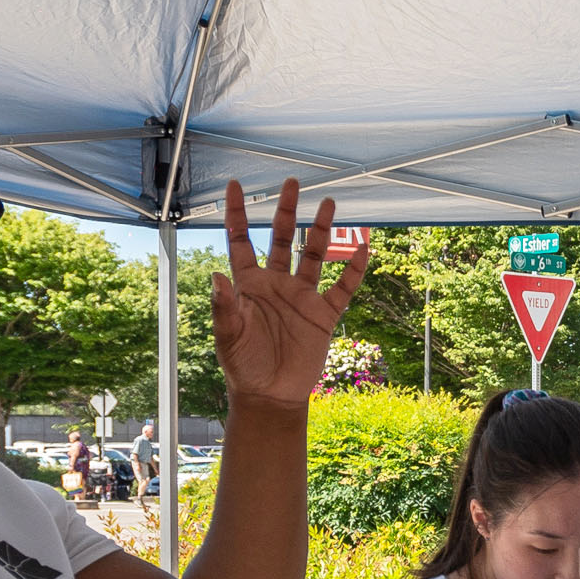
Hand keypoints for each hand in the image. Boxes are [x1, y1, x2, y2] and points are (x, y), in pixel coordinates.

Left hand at [209, 180, 370, 410]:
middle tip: (292, 183)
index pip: (242, 240)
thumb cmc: (243, 365)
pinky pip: (343, 289)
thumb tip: (217, 275)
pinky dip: (354, 271)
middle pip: (282, 238)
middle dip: (287, 210)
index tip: (237, 186)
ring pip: (314, 255)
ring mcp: (301, 297)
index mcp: (249, 284)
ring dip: (321, 231)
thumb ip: (224, 306)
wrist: (271, 395)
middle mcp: (276, 283)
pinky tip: (362, 250)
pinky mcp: (323, 315)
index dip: (238, 214)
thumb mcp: (228, 335)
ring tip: (329, 204)